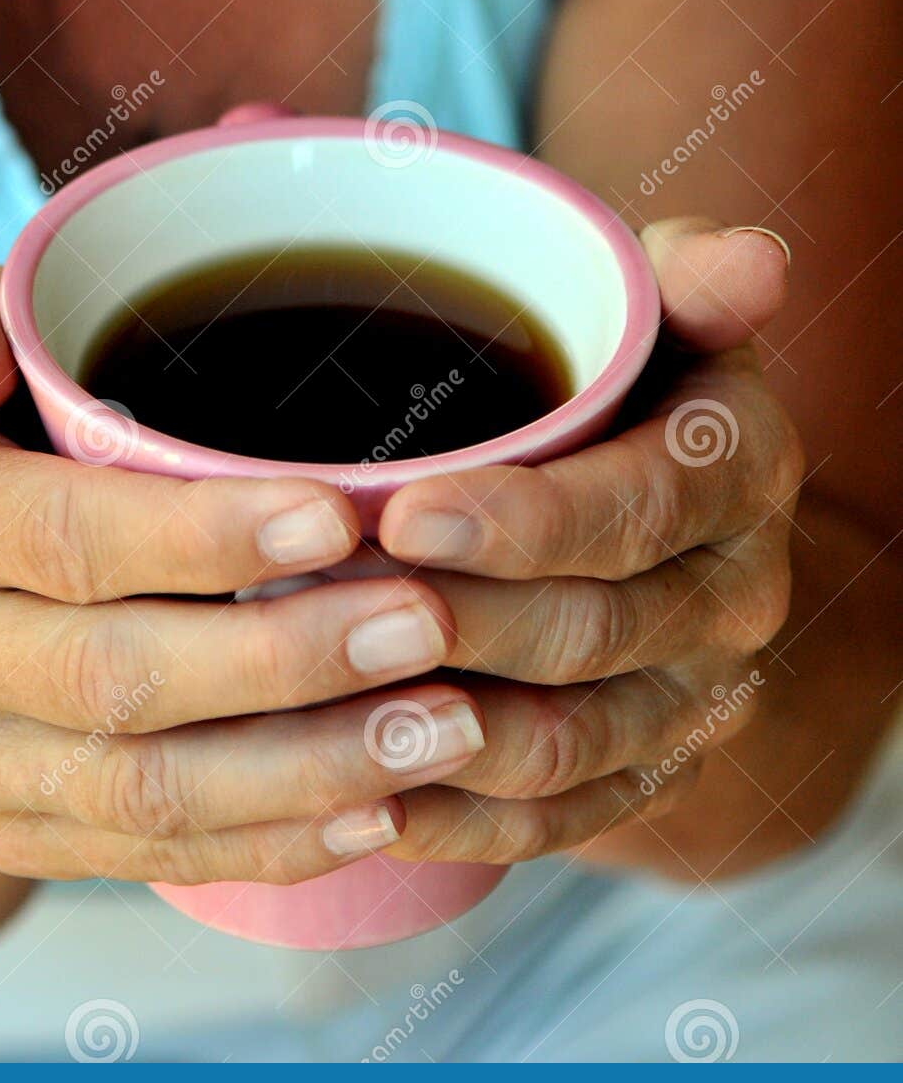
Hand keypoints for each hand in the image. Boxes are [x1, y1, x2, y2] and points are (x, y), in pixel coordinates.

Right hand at [0, 269, 495, 886]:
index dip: (198, 536)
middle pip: (112, 676)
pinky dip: (275, 842)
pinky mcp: (10, 832)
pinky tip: (384, 808)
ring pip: (140, 789)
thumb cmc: (2, 426)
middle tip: (428, 624)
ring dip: (308, 768)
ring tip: (444, 729)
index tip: (337, 517)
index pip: (62, 534)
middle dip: (285, 659)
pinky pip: (148, 857)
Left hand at [373, 220, 803, 869]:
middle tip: (334, 609)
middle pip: (595, 632)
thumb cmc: (620, 378)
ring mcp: (688, 696)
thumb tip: (751, 258)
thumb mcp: (655, 311)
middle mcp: (732, 593)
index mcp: (737, 468)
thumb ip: (684, 280)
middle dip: (462, 624)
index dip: (531, 520)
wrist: (653, 501)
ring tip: (330, 710)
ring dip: (447, 734)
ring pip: (572, 741)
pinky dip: (465, 824)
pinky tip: (369, 808)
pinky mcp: (645, 770)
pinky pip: (563, 821)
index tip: (406, 513)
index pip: (645, 504)